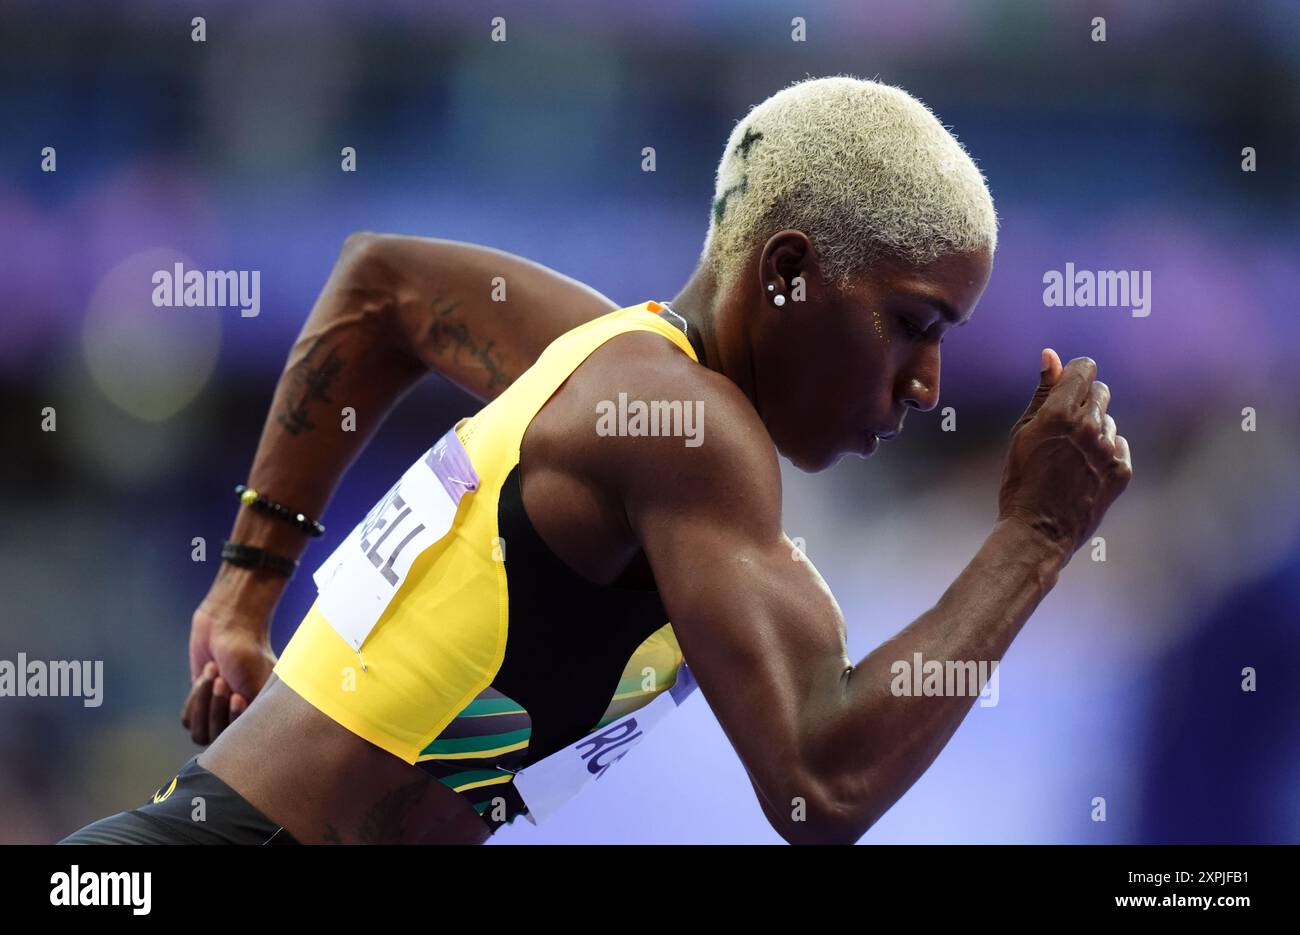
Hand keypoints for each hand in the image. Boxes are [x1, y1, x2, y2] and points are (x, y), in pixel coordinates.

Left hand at [181, 598, 277, 744]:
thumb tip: (263, 742)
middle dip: (215, 708)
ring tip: (215, 674)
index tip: (238, 696)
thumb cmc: (249, 652)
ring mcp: (217, 714)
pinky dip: (194, 696)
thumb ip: (258, 716)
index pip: (240, 744)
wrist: (228, 624)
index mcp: (258, 719)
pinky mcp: (199, 704)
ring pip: (199, 733)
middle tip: (223, 680)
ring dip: (203, 702)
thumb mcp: (261, 682)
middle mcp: (238, 721)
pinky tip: (207, 673)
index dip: (233, 722)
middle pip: (216, 739)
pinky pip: (187, 719)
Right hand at [997, 349, 1132, 558]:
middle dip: (1084, 400)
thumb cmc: (1021, 482)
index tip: (1066, 386)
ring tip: (1070, 456)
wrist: (1039, 531)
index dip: (1074, 375)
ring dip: (1094, 429)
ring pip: (1108, 420)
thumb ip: (1043, 393)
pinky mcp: (1122, 470)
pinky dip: (1104, 452)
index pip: (1084, 369)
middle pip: (1100, 391)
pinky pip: (1118, 445)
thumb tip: (1050, 356)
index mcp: (1060, 414)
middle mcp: (1089, 427)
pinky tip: (1084, 470)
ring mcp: (1109, 449)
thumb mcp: (1023, 433)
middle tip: (1064, 427)